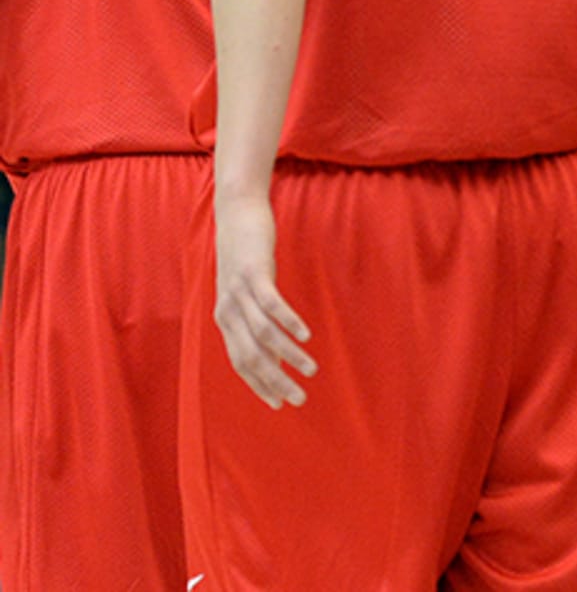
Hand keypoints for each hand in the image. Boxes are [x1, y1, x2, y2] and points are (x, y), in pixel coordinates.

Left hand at [213, 189, 315, 408]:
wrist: (236, 212)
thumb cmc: (246, 252)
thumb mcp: (247, 287)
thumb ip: (254, 313)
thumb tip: (272, 340)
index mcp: (226, 319)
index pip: (241, 363)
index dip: (260, 385)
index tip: (280, 404)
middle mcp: (228, 311)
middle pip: (251, 357)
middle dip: (275, 381)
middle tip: (299, 400)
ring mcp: (239, 293)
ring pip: (263, 335)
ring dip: (288, 356)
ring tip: (312, 370)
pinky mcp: (254, 274)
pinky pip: (271, 305)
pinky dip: (288, 322)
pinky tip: (306, 335)